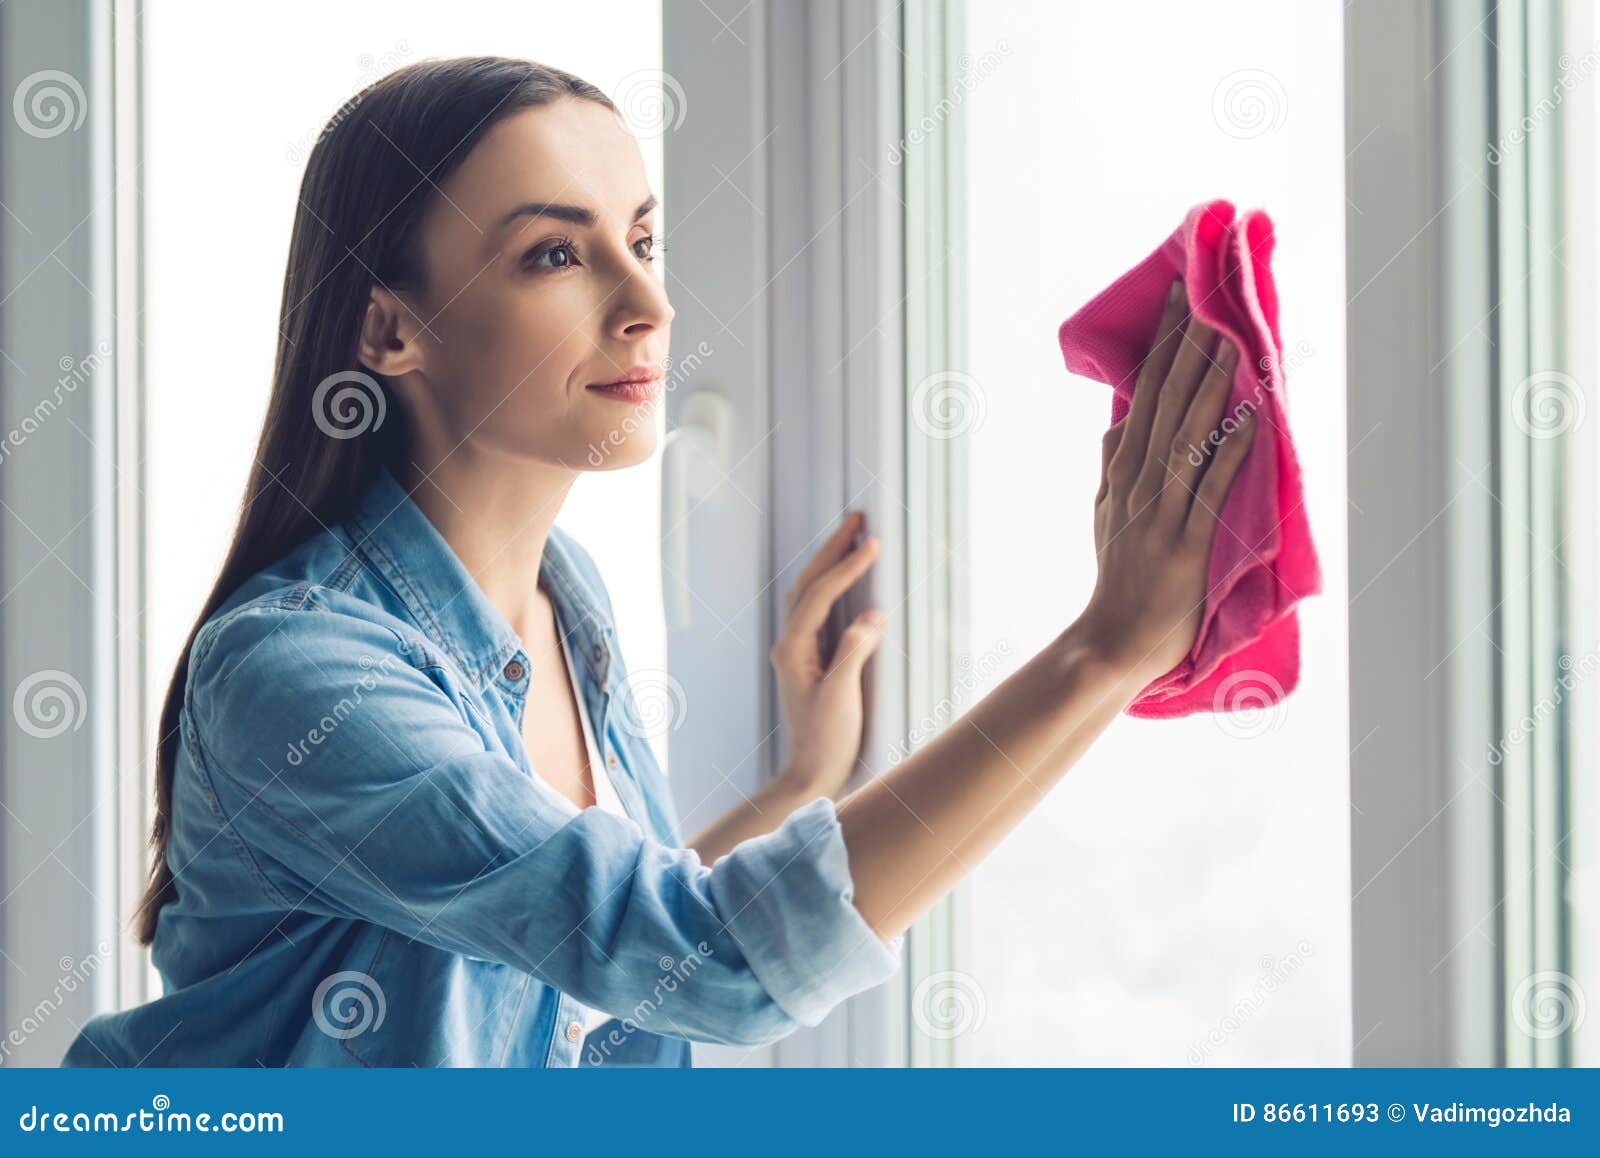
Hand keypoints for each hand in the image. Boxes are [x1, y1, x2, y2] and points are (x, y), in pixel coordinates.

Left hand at [770, 511, 885, 796]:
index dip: (847, 566)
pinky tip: (848, 578)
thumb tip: (872, 615)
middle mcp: (789, 643)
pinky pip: (817, 609)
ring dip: (830, 561)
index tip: (873, 543)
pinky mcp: (810, 658)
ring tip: (855, 536)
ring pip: (809, 592)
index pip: (820, 594)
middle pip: (807, 583)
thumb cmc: (826, 740)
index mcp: (793, 649)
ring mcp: (797, 650)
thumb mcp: (841, 697)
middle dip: (832, 548)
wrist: (812, 773)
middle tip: (858, 518)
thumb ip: (854, 653)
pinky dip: (832, 585)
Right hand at [1075, 278, 1255, 685]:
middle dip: (1186, 349)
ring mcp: (1160, 515)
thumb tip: (1122, 417)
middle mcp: (1139, 485)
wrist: (1114, 639)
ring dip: (1209, 388)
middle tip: (1206, 296)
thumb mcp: (1105, 512)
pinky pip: (1210, 493)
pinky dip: (1228, 455)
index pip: (1145, 394)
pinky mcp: (1185, 547)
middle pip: (1164, 405)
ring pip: (1187, 439)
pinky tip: (1246, 421)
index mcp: (1123, 473)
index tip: (1180, 298)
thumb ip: (1114, 464)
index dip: (1163, 344)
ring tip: (1230, 341)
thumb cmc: (1117, 576)